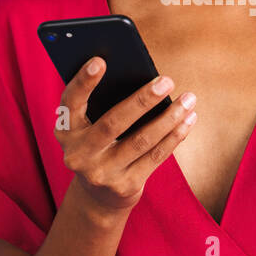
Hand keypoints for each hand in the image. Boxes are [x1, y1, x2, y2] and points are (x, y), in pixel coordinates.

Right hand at [54, 57, 197, 216]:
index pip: (71, 102)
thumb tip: (142, 78)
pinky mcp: (125, 186)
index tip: (100, 60)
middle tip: (166, 80)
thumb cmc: (99, 143)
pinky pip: (155, 156)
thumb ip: (103, 103)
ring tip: (188, 98)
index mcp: (66, 131)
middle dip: (142, 100)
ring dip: (169, 117)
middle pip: (113, 123)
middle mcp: (79, 154)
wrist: (99, 194)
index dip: (83, 82)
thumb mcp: (89, 126)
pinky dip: (174, 135)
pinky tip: (188, 119)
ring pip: (141, 141)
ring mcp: (102, 173)